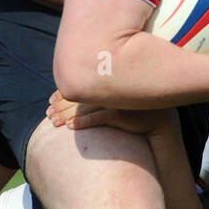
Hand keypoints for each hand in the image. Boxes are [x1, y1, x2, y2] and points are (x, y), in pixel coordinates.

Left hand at [46, 91, 166, 133]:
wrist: (160, 117)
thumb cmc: (135, 108)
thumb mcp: (115, 97)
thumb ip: (98, 92)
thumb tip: (76, 96)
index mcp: (106, 81)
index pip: (80, 85)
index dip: (63, 93)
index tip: (50, 100)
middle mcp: (110, 88)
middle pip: (79, 96)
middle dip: (60, 106)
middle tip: (48, 114)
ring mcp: (115, 100)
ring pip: (84, 107)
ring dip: (66, 115)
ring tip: (53, 122)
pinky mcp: (121, 113)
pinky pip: (98, 118)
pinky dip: (83, 122)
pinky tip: (70, 127)